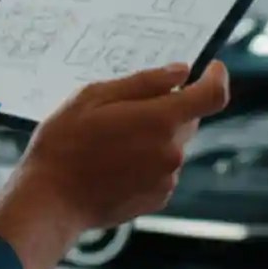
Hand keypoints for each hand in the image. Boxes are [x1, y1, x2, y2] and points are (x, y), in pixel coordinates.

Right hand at [0, 62, 229, 268]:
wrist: (50, 200)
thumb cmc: (64, 144)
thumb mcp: (92, 97)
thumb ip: (142, 82)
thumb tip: (180, 72)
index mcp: (159, 121)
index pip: (212, 96)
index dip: (217, 78)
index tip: (213, 68)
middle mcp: (172, 151)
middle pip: (188, 119)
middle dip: (167, 108)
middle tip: (125, 110)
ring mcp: (167, 178)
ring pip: (171, 144)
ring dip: (153, 136)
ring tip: (109, 142)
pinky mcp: (158, 198)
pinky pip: (162, 168)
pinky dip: (146, 160)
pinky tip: (113, 164)